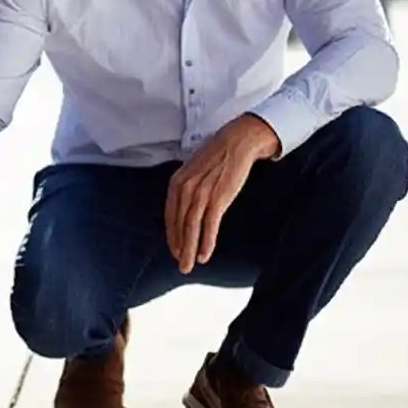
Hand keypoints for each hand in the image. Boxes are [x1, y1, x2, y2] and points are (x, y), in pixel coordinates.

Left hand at [165, 114, 280, 273]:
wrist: (237, 142)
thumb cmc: (216, 157)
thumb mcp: (194, 171)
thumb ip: (187, 188)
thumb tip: (185, 206)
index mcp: (177, 182)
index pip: (170, 215)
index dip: (172, 235)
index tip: (174, 249)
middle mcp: (185, 189)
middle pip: (179, 224)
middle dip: (179, 247)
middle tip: (181, 265)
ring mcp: (201, 193)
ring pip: (191, 228)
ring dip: (190, 249)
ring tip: (189, 265)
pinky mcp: (218, 198)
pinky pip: (209, 225)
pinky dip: (206, 242)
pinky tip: (205, 254)